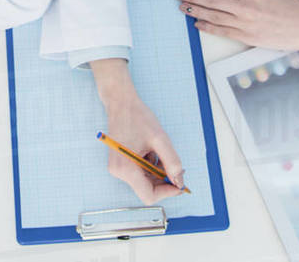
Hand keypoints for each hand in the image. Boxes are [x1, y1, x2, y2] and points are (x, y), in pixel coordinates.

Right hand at [90, 59, 184, 204]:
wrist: (121, 103)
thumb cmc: (137, 118)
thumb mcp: (159, 139)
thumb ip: (172, 162)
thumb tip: (179, 181)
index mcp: (126, 169)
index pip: (149, 195)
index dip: (167, 192)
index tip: (180, 183)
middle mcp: (119, 172)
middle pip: (147, 189)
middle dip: (163, 180)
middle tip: (176, 166)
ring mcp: (118, 169)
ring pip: (145, 181)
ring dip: (157, 171)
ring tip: (159, 151)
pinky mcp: (120, 163)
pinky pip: (140, 172)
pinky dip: (150, 165)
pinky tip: (151, 149)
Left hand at [174, 0, 298, 52]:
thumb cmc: (292, 8)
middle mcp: (244, 7)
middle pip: (210, 1)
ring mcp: (244, 23)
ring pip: (212, 16)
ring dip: (194, 11)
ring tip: (182, 8)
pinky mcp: (247, 37)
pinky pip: (222, 31)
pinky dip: (207, 27)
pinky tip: (197, 24)